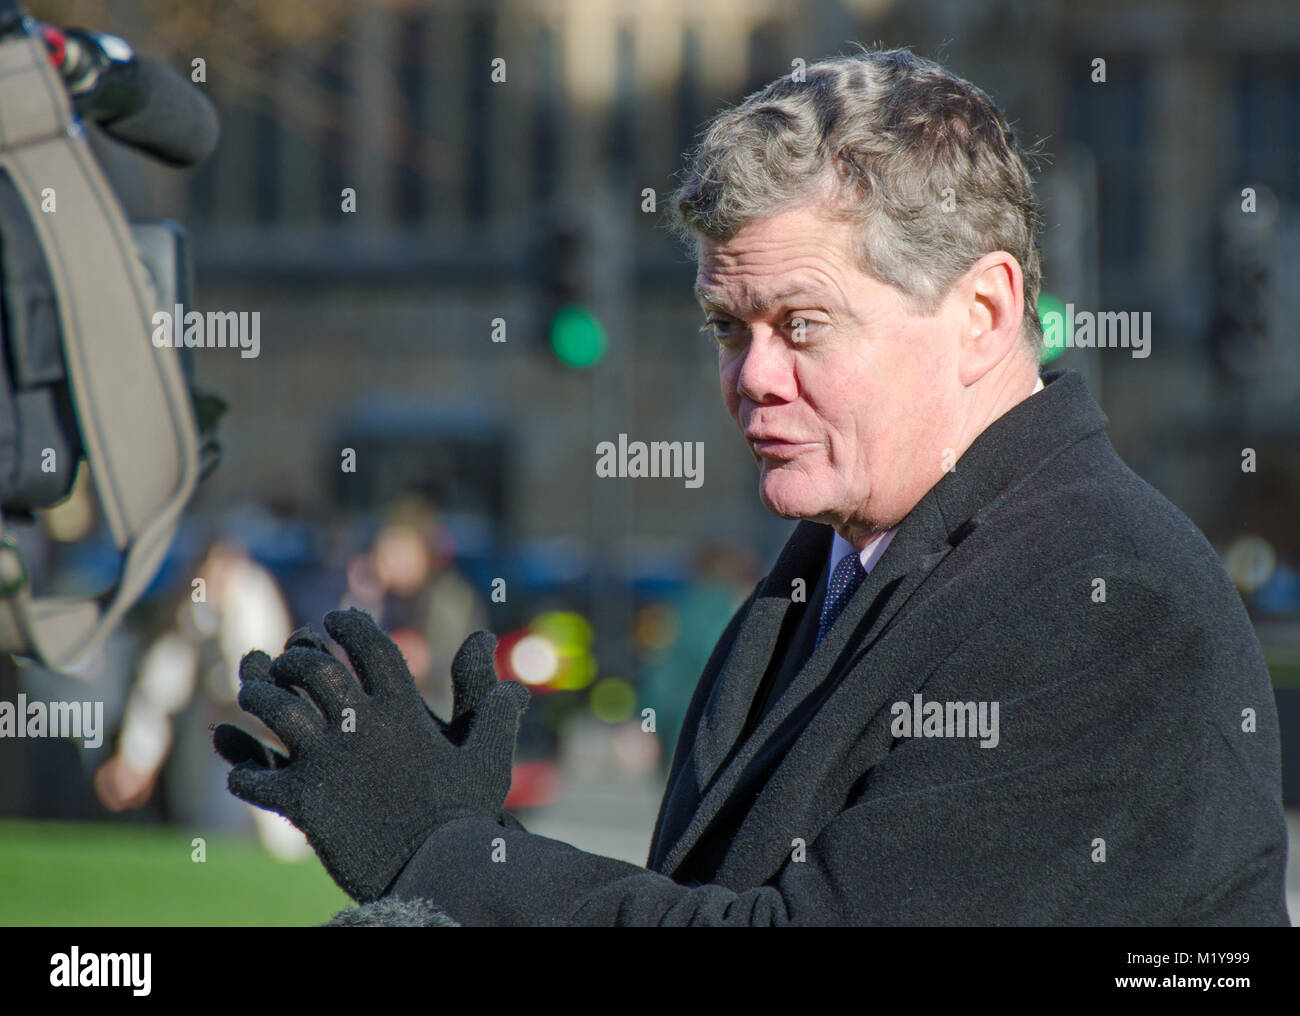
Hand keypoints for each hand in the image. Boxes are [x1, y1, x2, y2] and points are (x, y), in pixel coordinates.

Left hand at [212, 608, 528, 902]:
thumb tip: (484, 640)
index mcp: (402, 711)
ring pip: (277, 710)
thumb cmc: (465, 815)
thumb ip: (489, 700)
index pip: (371, 648)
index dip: (350, 627)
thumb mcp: (487, 755)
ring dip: (259, 696)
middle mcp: (361, 727)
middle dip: (295, 657)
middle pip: (315, 670)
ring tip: (253, 693)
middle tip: (286, 658)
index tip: (334, 619)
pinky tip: (243, 773)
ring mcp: (327, 762)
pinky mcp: (303, 802)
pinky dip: (244, 773)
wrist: (437, 873)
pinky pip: (258, 778)